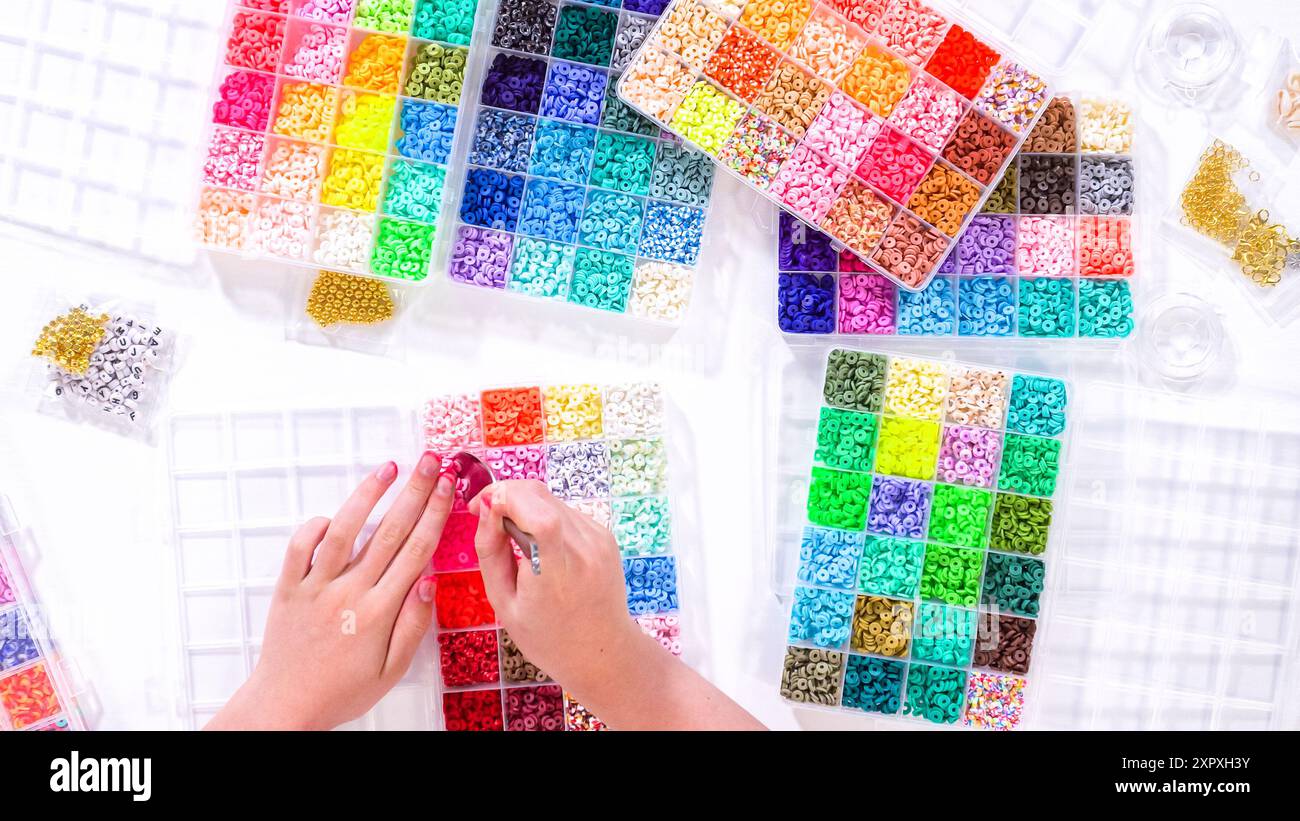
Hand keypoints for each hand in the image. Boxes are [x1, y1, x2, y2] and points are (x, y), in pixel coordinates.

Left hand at [207, 452, 452, 729]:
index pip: (416, 551)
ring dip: (368, 495)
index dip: (435, 514)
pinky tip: (334, 513)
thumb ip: (413, 625)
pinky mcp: (289, 588)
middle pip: (389, 531)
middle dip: (414, 492)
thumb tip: (429, 581)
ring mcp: (316, 587)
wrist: (285, 705)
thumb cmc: (341, 691)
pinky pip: (300, 547)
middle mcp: (349, 593)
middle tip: (430, 462)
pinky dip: (316, 526)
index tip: (447, 488)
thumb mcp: (391, 671)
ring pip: (344, 530)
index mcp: (380, 612)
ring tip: (388, 469)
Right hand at [471, 480, 764, 729]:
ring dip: (523, 504)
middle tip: (484, 513)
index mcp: (556, 575)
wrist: (602, 650)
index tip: (480, 506)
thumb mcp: (504, 604)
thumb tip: (485, 509)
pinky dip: (543, 515)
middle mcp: (583, 551)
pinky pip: (565, 510)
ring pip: (550, 498)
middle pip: (539, 495)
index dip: (506, 498)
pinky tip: (537, 542)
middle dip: (505, 493)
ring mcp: (598, 540)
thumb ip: (491, 552)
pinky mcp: (604, 535)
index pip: (540, 518)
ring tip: (510, 534)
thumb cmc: (548, 637)